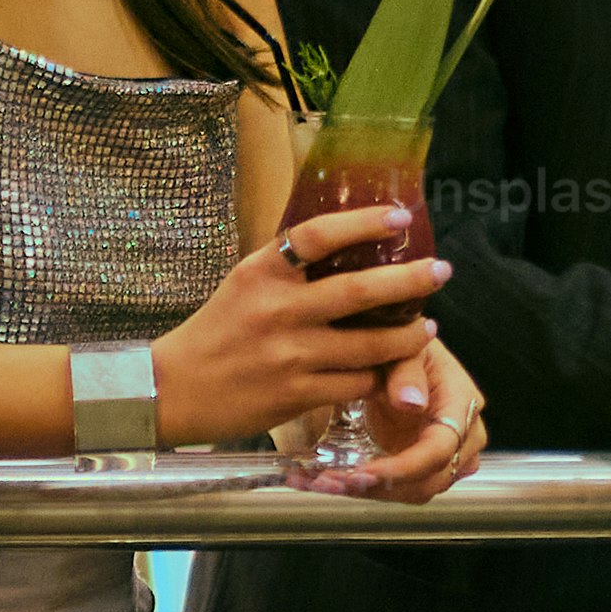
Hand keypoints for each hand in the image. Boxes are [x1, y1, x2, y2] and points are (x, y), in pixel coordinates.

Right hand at [151, 208, 444, 447]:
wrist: (170, 389)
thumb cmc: (213, 334)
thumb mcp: (243, 285)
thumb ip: (287, 269)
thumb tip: (342, 245)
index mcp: (261, 272)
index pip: (319, 235)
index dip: (363, 223)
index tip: (399, 216)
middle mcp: (277, 309)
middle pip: (358, 291)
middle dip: (409, 281)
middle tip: (441, 271)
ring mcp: (289, 355)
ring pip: (368, 345)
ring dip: (406, 337)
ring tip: (426, 327)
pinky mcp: (295, 395)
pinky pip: (353, 384)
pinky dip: (376, 376)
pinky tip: (390, 370)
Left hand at [310, 334, 488, 504]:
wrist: (396, 353)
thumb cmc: (402, 345)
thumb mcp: (402, 348)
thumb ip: (406, 370)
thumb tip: (412, 403)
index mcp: (462, 402)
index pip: (441, 449)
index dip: (404, 467)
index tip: (363, 472)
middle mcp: (464, 436)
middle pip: (429, 481)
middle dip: (381, 486)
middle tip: (334, 481)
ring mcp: (447, 456)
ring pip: (413, 492)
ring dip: (369, 492)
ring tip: (325, 482)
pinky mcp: (425, 467)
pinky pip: (400, 489)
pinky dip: (366, 488)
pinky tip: (330, 481)